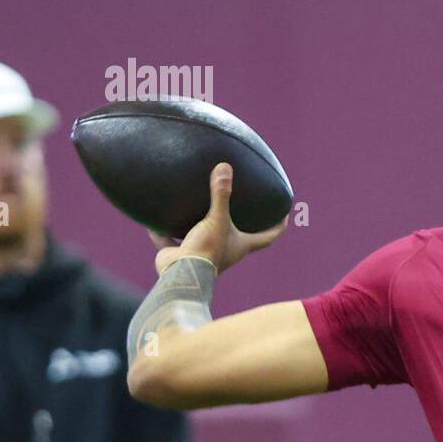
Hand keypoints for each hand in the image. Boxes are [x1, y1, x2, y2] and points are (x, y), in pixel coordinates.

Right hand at [148, 162, 288, 275]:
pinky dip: (166, 232)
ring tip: (198, 207)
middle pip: (240, 238)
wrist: (180, 274)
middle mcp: (226, 251)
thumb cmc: (206, 249)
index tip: (285, 213)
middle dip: (242, 225)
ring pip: (205, 237)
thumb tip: (224, 167)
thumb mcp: (216, 219)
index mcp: (241, 245)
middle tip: (242, 205)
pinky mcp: (181, 256)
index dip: (278, 226)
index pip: (268, 237)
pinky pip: (173, 241)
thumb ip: (221, 194)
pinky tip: (157, 219)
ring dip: (201, 226)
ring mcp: (203, 255)